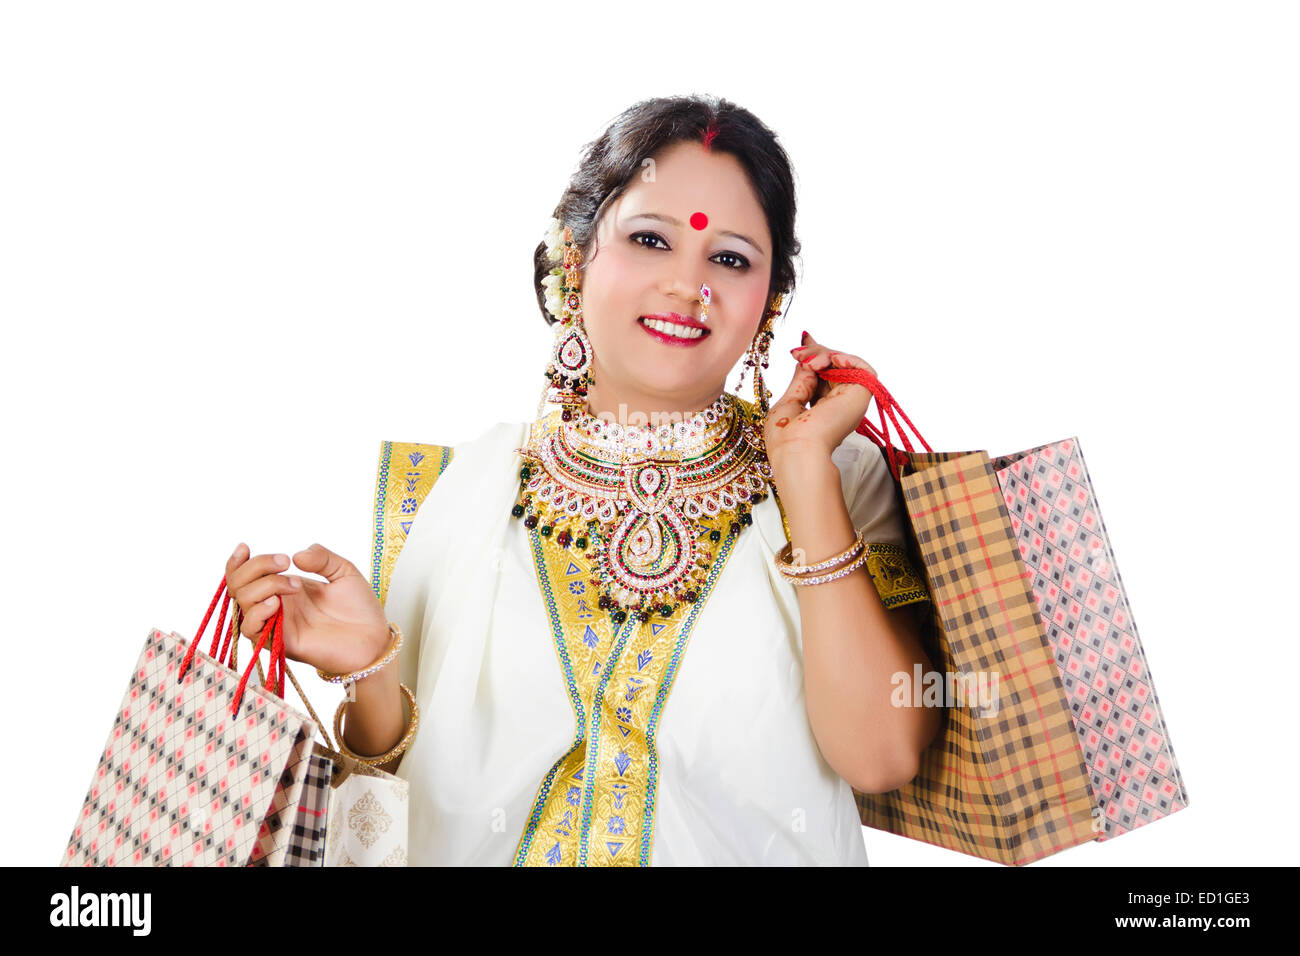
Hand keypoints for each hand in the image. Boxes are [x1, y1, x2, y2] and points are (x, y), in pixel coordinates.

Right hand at [224, 542, 390, 675]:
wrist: (375, 638)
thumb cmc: (360, 608)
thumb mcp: (343, 571)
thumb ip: (321, 558)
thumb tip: (296, 555)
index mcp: (286, 588)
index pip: (246, 575)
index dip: (238, 561)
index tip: (246, 547)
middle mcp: (276, 605)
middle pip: (239, 586)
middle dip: (256, 567)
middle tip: (284, 562)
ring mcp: (277, 624)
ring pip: (242, 604)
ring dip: (263, 586)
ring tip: (295, 586)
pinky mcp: (281, 642)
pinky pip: (251, 630)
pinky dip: (257, 612)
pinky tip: (277, 603)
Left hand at [764, 331, 876, 471]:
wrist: (798, 449)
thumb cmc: (787, 436)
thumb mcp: (789, 401)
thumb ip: (802, 378)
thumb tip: (807, 354)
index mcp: (822, 408)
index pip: (824, 375)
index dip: (816, 355)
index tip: (803, 339)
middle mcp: (839, 403)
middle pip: (833, 366)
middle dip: (814, 353)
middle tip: (797, 354)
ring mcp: (851, 400)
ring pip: (846, 364)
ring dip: (825, 354)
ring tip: (809, 362)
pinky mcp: (863, 397)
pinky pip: (863, 368)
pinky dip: (847, 358)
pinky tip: (830, 361)